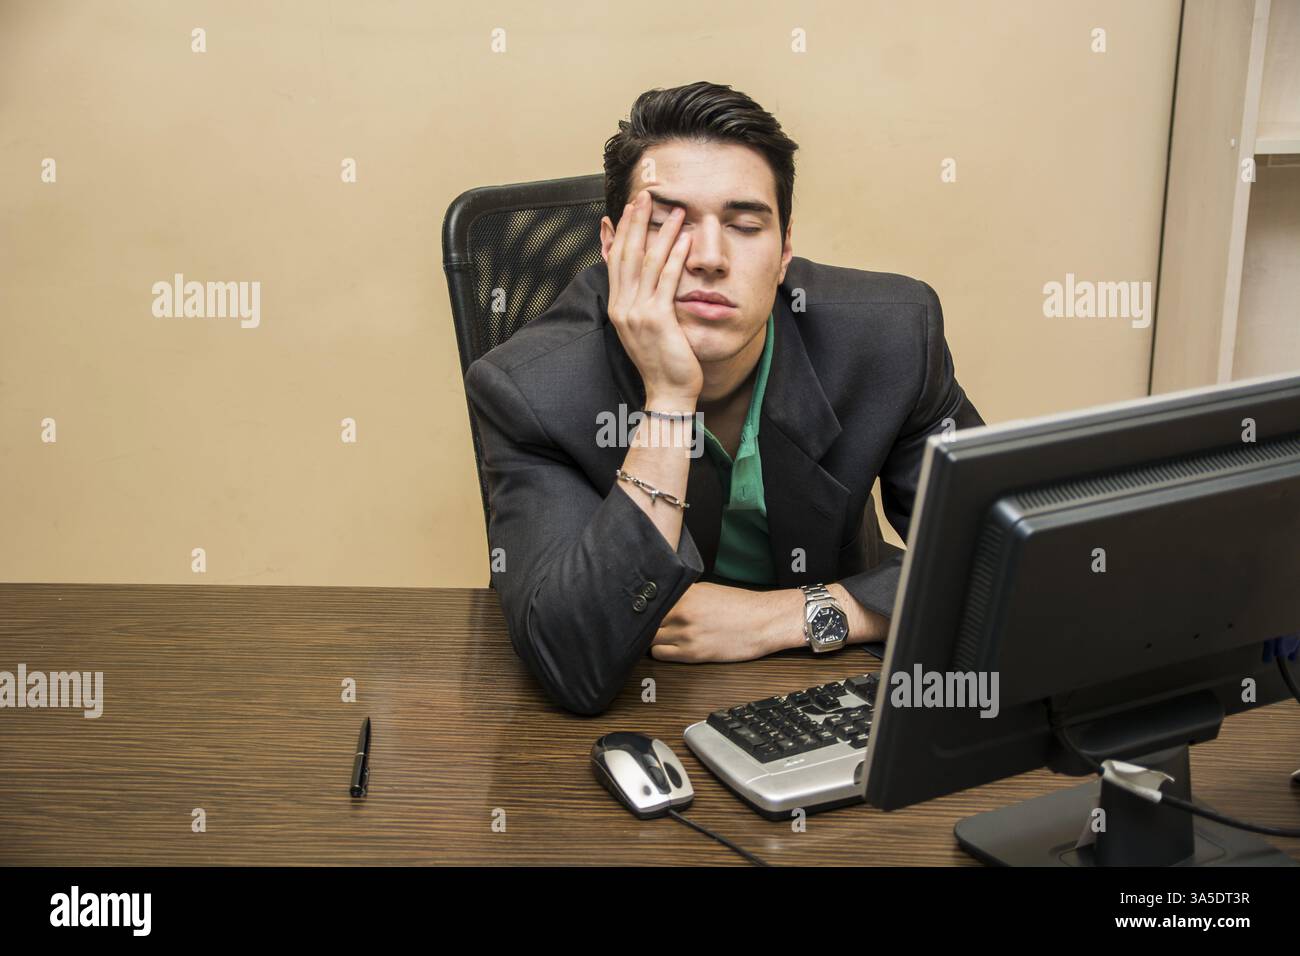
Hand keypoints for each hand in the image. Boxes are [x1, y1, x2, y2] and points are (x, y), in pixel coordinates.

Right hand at [604, 189, 701, 403]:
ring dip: (662, 232)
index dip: (623, 230)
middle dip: (637, 222)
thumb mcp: (645, 327)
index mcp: (617, 306)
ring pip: (647, 262)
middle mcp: (622, 306)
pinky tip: (685, 239)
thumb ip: (642, 300)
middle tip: (647, 195)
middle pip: (627, 253)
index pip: (616, 258)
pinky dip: (676, 256)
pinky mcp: (657, 319)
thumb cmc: (662, 361)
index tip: (632, 208)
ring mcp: (637, 313)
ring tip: (675, 210)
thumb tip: (645, 279)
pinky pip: (666, 280)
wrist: (667, 391)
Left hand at [651, 582, 801, 662]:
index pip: (649, 601)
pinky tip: (666, 647)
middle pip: (645, 621)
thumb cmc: (740, 606)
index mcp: (685, 593)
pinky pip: (660, 654)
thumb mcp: (707, 590)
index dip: (642, 608)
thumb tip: (663, 602)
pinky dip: (659, 652)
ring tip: (657, 636)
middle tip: (644, 625)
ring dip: (650, 639)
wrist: (764, 622)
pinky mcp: (692, 653)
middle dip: (644, 623)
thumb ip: (683, 596)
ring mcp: (685, 634)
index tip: (637, 610)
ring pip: (649, 639)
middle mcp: (682, 612)